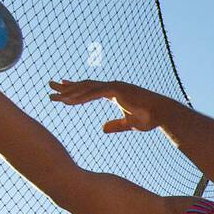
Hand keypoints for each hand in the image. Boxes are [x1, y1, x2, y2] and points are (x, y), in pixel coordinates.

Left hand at [47, 78, 161, 132]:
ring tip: (54, 95)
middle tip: (51, 87)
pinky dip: (81, 95)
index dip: (76, 89)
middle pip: (84, 85)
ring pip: (86, 87)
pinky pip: (94, 92)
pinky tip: (69, 99)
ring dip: (69, 91)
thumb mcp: (128, 124)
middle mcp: (112, 86)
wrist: (161, 114)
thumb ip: (115, 125)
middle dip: (67, 86)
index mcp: (114, 92)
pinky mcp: (116, 90)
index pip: (91, 89)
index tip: (63, 89)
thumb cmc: (148, 119)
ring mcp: (114, 86)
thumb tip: (102, 129)